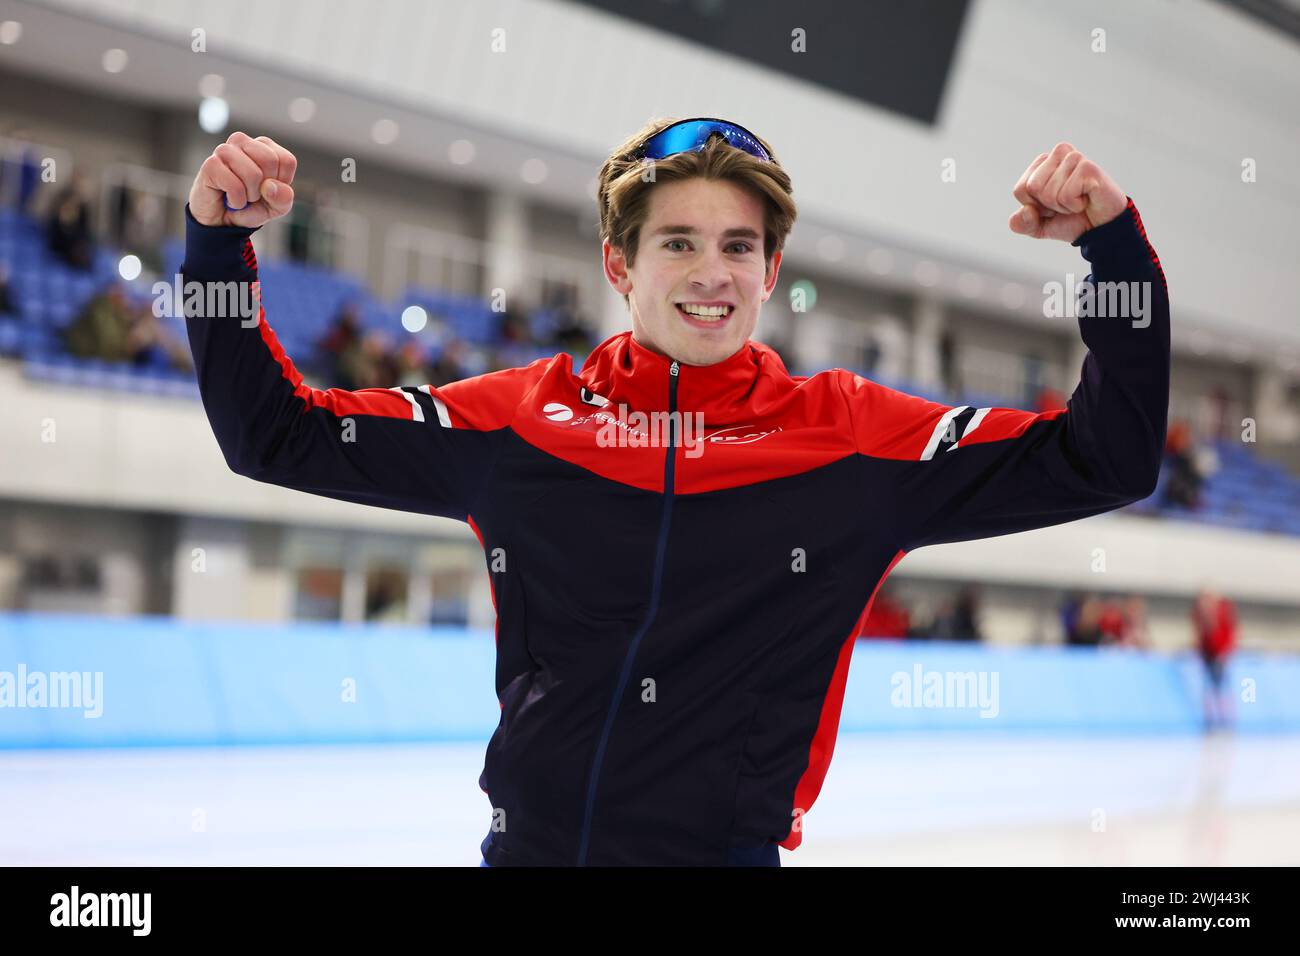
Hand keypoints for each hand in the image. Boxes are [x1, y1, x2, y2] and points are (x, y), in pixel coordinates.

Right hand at [188, 131, 296, 227]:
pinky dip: (237, 201)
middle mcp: (243, 142)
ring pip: (253, 174)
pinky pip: (236, 187)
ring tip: (240, 195)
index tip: (267, 188)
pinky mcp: (210, 164)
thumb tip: (270, 186)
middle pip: (270, 161)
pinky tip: (228, 198)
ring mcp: (224, 150)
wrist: (221, 220)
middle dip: (264, 187)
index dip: (281, 183)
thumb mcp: (276, 206)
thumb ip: (283, 198)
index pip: (287, 160)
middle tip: (252, 192)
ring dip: (250, 196)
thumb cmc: (250, 207)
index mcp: (264, 146)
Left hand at [1008, 143, 1125, 241]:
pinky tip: (1087, 199)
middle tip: (1067, 203)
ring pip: (1048, 192)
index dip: (1034, 206)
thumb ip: (1021, 224)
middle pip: (1032, 187)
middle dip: (1047, 205)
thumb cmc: (1071, 220)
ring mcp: (1074, 158)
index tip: (1053, 205)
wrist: (1101, 229)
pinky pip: (1065, 195)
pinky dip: (1074, 206)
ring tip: (1079, 200)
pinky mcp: (1088, 168)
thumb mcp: (1038, 227)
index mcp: (1043, 162)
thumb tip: (1025, 210)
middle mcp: (1059, 153)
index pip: (1020, 189)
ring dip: (1062, 206)